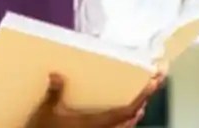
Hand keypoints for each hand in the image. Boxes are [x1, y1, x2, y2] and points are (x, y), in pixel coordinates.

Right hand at [24, 71, 165, 127]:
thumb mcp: (45, 114)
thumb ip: (53, 94)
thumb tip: (56, 75)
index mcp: (93, 124)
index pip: (125, 110)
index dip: (141, 97)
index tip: (153, 84)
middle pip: (131, 118)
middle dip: (143, 101)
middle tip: (152, 85)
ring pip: (126, 127)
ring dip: (136, 113)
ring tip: (142, 100)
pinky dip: (125, 123)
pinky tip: (125, 118)